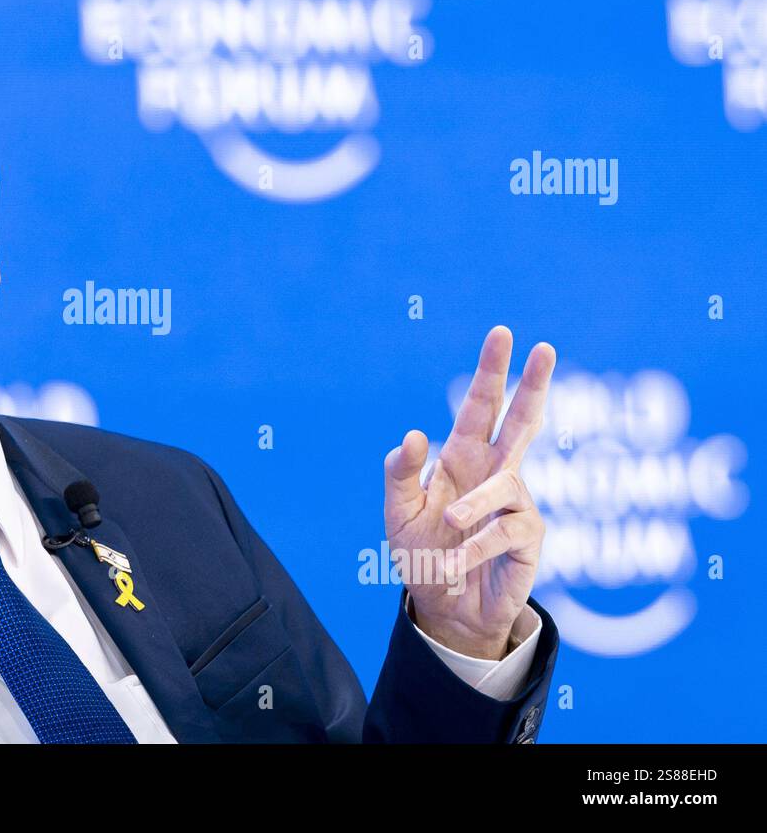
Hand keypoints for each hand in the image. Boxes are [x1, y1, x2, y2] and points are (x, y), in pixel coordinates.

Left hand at [383, 326, 555, 659]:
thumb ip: (400, 472)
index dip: (492, 371)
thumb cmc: (421, 552)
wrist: (442, 608)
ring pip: (506, 483)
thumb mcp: (397, 512)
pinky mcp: (527, 539)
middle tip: (546, 347)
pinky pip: (507, 530)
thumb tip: (415, 433)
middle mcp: (493, 474)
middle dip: (532, 385)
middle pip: (521, 421)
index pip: (481, 407)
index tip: (503, 333)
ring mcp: (515, 504)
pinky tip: (456, 562)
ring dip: (473, 505)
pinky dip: (476, 545)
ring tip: (448, 526)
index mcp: (461, 459)